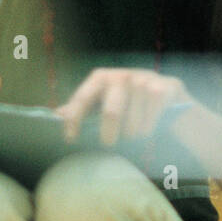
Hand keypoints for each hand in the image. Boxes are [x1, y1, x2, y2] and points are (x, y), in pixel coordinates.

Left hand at [56, 68, 189, 144]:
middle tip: (108, 145)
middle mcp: (121, 75)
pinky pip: (151, 120)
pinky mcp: (163, 88)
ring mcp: (144, 80)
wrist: (167, 94)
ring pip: (134, 121)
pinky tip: (149, 127)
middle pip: (112, 112)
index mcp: (101, 77)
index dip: (75, 120)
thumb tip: (54, 115)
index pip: (83, 98)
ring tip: (133, 134)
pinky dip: (149, 129)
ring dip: (133, 134)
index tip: (70, 139)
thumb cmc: (127, 101)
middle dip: (109, 134)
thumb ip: (81, 108)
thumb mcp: (103, 100)